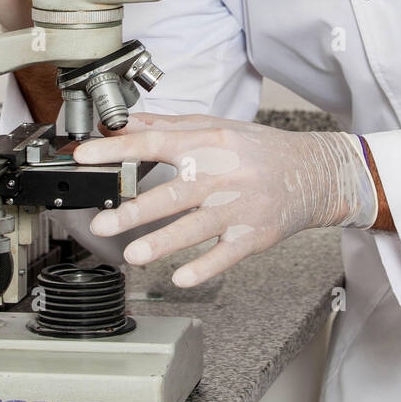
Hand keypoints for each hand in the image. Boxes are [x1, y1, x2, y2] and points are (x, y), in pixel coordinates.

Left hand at [72, 112, 377, 286]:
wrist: (315, 172)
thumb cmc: (259, 150)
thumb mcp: (214, 127)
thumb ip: (167, 127)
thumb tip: (122, 123)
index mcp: (207, 143)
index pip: (154, 143)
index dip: (117, 149)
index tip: (85, 156)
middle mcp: (222, 173)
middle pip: (173, 192)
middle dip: (134, 209)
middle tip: (100, 222)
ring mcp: (239, 207)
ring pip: (196, 226)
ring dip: (163, 242)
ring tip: (132, 254)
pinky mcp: (254, 235)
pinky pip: (226, 254)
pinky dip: (204, 266)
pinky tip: (181, 278)